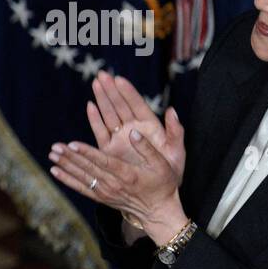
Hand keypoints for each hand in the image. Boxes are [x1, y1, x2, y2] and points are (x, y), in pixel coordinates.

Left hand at [48, 132, 189, 244]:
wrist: (157, 211)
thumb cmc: (162, 184)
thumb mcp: (162, 164)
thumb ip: (147, 148)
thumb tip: (134, 132)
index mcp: (127, 174)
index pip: (103, 161)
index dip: (87, 153)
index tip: (72, 144)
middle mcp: (113, 184)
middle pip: (88, 168)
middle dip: (70, 157)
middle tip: (55, 146)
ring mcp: (105, 192)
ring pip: (81, 177)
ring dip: (65, 165)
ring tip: (52, 155)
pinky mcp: (100, 198)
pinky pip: (81, 188)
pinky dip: (67, 180)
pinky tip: (55, 171)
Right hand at [87, 71, 184, 185]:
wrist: (155, 193)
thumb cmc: (170, 173)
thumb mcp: (177, 153)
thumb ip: (176, 132)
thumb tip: (172, 111)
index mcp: (150, 128)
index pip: (137, 105)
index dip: (128, 92)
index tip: (119, 79)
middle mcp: (134, 130)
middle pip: (120, 106)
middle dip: (111, 90)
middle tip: (102, 75)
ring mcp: (121, 138)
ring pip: (109, 114)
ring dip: (102, 98)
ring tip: (95, 83)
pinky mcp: (109, 149)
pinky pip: (100, 131)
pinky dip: (95, 119)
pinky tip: (90, 106)